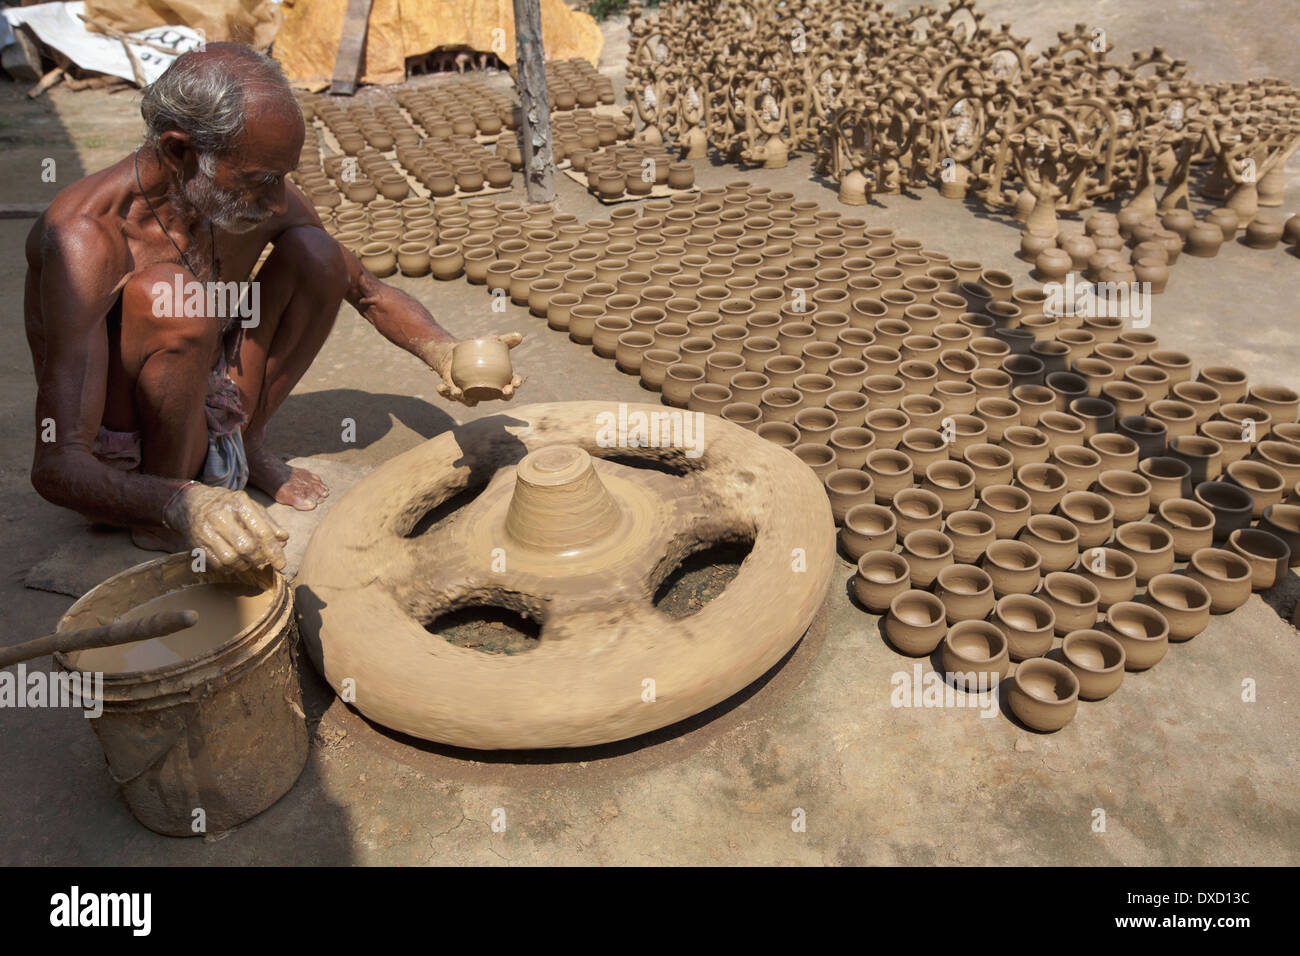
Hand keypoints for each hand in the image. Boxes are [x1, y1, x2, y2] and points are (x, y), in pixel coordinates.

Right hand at [164, 483, 288, 572]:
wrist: (192, 503)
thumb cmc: (229, 506)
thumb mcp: (251, 506)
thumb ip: (268, 523)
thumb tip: (284, 540)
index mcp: (239, 503)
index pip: (261, 532)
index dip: (274, 551)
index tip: (281, 564)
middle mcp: (220, 515)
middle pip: (246, 547)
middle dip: (259, 559)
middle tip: (264, 562)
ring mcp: (206, 530)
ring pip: (231, 559)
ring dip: (245, 565)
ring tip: (250, 561)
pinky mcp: (196, 544)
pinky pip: (217, 564)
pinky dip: (231, 568)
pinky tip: (236, 562)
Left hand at [425, 333, 524, 406]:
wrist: (455, 355)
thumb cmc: (477, 352)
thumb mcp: (491, 343)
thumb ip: (506, 340)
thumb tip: (519, 336)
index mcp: (497, 382)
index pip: (510, 387)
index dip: (515, 386)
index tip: (517, 382)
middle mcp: (486, 392)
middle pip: (498, 397)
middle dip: (504, 395)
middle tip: (504, 391)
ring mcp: (471, 394)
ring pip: (470, 401)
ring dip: (464, 399)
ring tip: (458, 391)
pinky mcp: (456, 392)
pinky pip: (450, 395)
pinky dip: (445, 392)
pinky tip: (440, 386)